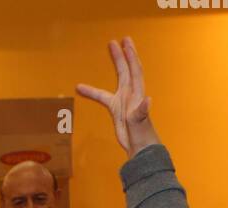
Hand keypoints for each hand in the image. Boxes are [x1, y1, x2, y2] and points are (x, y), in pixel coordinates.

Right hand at [77, 37, 160, 156]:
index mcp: (136, 93)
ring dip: (115, 63)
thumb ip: (142, 111)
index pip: (134, 70)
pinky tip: (80, 89)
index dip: (130, 57)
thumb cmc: (141, 134)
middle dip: (122, 54)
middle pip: (126, 69)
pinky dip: (91, 92)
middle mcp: (131, 93)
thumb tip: (148, 100)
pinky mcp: (116, 109)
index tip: (124, 43)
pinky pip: (101, 97)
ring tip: (110, 49)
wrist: (139, 147)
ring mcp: (124, 100)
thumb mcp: (140, 122)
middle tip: (115, 40)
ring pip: (118, 77)